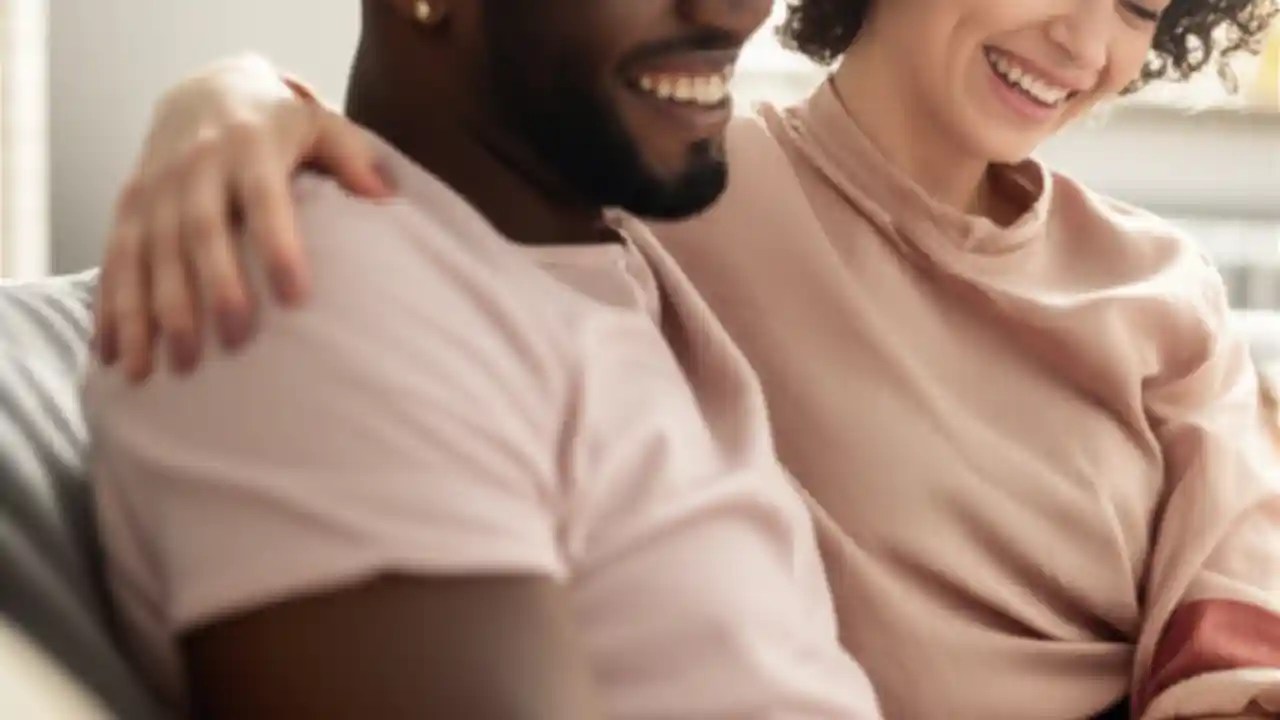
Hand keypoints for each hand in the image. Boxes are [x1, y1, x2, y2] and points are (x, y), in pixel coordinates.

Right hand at [96, 55, 388, 380]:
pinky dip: (113, 309)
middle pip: (201, 231)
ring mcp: (156, 186)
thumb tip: (387, 195)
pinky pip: (115, 260)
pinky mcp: (129, 206)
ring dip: (154, 311)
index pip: (265, 200)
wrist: (206, 90)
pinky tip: (119, 355)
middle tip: (234, 342)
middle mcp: (196, 165)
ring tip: (166, 367)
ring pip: (149, 252)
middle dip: (214, 288)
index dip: (279, 246)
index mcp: (250, 146)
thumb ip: (352, 157)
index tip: (297, 298)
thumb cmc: (279, 122)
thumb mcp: (320, 124)